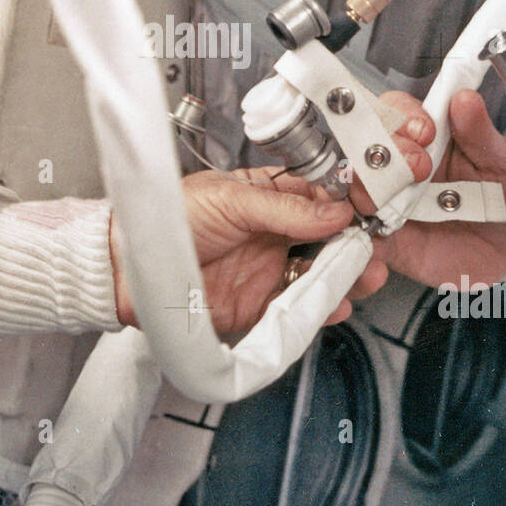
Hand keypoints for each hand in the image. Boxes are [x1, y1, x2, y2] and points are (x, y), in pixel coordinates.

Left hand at [109, 168, 392, 336]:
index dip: (349, 202)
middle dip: (357, 243)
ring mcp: (268, 269)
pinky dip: (324, 309)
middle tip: (374, 247)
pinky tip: (337, 304)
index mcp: (266, 196)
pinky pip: (300, 309)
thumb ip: (285, 208)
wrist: (131, 270)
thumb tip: (334, 209)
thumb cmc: (168, 220)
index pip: (320, 196)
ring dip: (348, 276)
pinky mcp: (260, 305)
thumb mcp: (230, 200)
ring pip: (322, 273)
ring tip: (365, 276)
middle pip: (330, 238)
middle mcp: (272, 232)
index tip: (372, 207)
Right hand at [365, 90, 505, 288]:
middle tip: (419, 169)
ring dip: (363, 192)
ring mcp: (385, 202)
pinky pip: (356, 237)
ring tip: (386, 205)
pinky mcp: (382, 240)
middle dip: (383, 154)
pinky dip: (356, 236)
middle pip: (362, 145)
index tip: (425, 132)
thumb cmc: (504, 197)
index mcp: (422, 137)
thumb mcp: (502, 162)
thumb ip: (480, 133)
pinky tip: (379, 238)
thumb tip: (465, 98)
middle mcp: (395, 165)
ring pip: (351, 188)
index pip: (392, 111)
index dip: (401, 117)